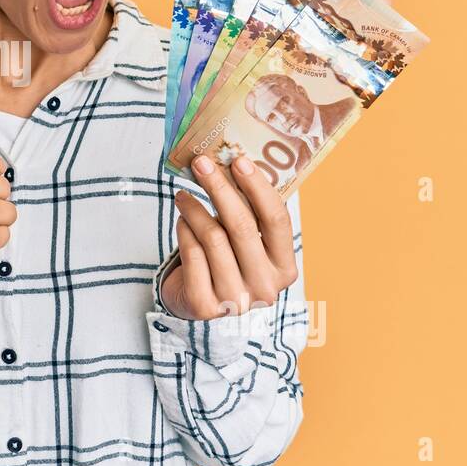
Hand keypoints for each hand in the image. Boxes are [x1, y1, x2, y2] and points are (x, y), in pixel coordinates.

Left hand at [162, 154, 298, 320]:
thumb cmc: (229, 263)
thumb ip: (248, 213)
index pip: (277, 220)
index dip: (258, 187)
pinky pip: (192, 254)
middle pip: (241, 226)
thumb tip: (230, 163)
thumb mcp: (247, 243)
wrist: (200, 304)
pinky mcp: (204, 305)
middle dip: (219, 188)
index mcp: (284, 268)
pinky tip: (181, 221)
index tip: (238, 160)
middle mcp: (265, 288)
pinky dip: (184, 231)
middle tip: (200, 163)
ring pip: (213, 238)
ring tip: (182, 196)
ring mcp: (235, 300)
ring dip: (194, 209)